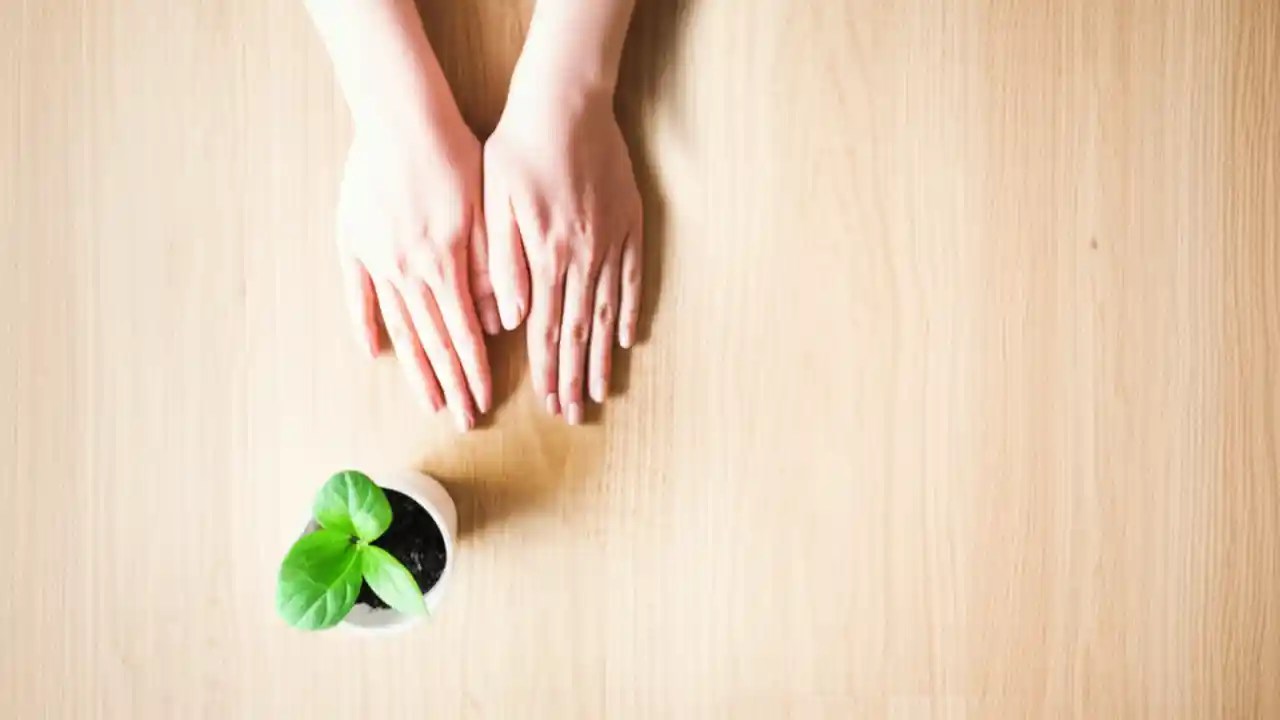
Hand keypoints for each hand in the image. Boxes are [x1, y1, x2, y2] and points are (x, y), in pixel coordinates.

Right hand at [336, 122, 497, 430]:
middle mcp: (409, 271)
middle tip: (464, 419)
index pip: (465, 334)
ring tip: (429, 402)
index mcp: (445, 263)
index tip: (483, 403)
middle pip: (433, 341)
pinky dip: (365, 325)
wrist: (401, 117)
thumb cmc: (453, 156)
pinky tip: (374, 353)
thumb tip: (500, 320)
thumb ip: (490, 268)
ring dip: (417, 369)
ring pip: (400, 327)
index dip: (474, 372)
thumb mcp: (486, 211)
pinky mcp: (353, 242)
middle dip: (451, 384)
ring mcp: (377, 260)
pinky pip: (358, 294)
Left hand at [480, 88, 643, 424]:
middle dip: (575, 377)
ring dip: (601, 357)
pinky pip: (632, 278)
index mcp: (545, 256)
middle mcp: (582, 257)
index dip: (549, 369)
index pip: (547, 328)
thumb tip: (515, 319)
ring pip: (606, 312)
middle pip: (579, 330)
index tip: (550, 403)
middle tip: (575, 414)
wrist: (565, 103)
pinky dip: (629, 312)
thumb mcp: (495, 204)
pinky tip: (626, 340)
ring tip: (600, 392)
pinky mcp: (629, 224)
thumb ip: (504, 264)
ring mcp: (610, 242)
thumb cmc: (518, 149)